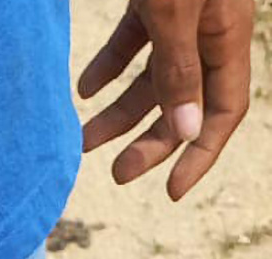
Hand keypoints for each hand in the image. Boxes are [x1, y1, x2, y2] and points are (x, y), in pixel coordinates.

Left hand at [78, 0, 253, 199]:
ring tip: (83, 139)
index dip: (200, 154)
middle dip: (150, 142)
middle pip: (182, 103)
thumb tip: (185, 130)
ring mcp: (181, 14)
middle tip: (116, 173)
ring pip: (151, 79)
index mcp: (225, 36)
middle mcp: (207, 30)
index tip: (171, 191)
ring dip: (119, 112)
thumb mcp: (175, 9)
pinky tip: (84, 89)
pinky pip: (132, 41)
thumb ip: (178, 67)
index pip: (223, 110)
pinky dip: (109, 67)